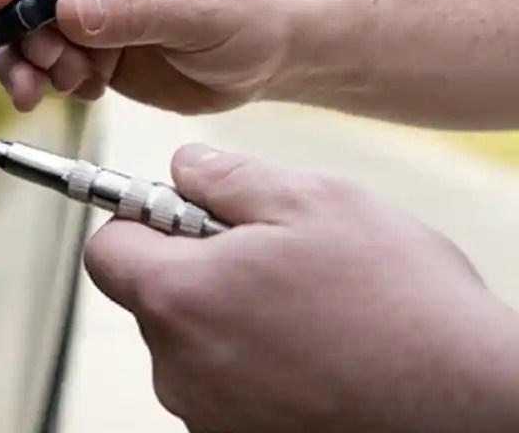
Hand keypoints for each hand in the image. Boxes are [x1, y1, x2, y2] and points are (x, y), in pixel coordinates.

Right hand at [0, 0, 293, 113]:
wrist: (271, 58)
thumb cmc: (249, 15)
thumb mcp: (199, 8)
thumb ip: (134, 8)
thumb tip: (70, 10)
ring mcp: (90, 10)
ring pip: (28, 33)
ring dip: (25, 64)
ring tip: (46, 89)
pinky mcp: (91, 48)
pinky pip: (49, 65)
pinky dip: (51, 84)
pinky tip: (85, 90)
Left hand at [86, 144, 518, 431]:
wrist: (469, 403)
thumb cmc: (397, 299)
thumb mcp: (314, 200)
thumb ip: (226, 176)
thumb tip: (183, 167)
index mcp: (180, 298)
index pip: (105, 250)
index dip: (138, 222)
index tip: (184, 213)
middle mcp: (178, 368)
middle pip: (152, 299)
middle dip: (196, 269)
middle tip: (273, 256)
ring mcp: (209, 415)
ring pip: (193, 345)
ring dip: (231, 319)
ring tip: (310, 309)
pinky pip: (227, 388)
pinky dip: (257, 366)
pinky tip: (319, 353)